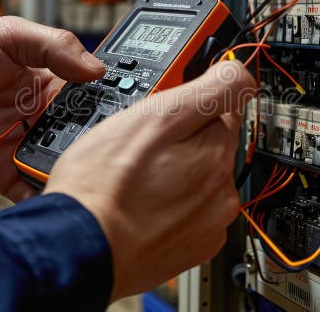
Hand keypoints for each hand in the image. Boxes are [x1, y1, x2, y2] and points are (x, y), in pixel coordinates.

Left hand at [0, 16, 104, 201]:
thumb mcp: (7, 35)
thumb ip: (53, 46)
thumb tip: (97, 68)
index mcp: (52, 81)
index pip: (96, 93)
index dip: (117, 99)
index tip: (137, 107)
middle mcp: (46, 116)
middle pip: (87, 134)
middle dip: (100, 142)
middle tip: (114, 147)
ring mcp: (27, 147)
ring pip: (65, 164)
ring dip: (78, 169)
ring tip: (93, 175)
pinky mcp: (6, 174)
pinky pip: (33, 191)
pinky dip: (46, 198)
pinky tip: (62, 201)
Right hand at [44, 60, 255, 299]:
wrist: (79, 247)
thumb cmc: (105, 185)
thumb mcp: (155, 115)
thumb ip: (210, 91)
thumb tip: (240, 72)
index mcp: (217, 154)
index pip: (222, 106)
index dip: (191, 98)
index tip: (168, 105)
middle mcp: (222, 192)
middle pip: (207, 144)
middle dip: (179, 138)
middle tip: (138, 146)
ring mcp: (206, 224)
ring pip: (194, 178)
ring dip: (171, 172)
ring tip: (134, 178)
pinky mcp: (189, 247)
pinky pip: (184, 212)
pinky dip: (166, 205)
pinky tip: (139, 203)